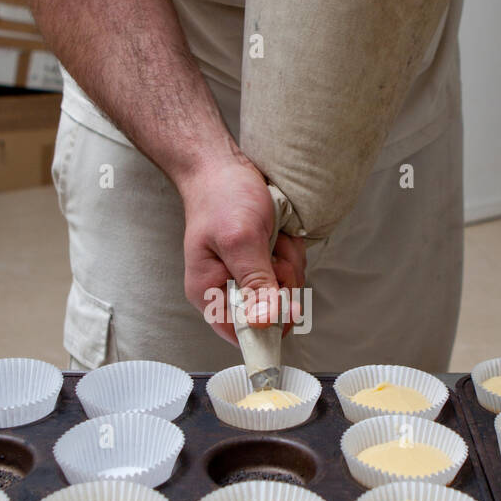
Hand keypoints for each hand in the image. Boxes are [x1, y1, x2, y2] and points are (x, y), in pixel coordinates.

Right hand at [179, 153, 305, 346]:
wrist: (221, 165)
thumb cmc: (221, 197)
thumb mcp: (241, 240)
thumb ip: (255, 284)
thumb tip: (264, 324)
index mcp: (209, 292)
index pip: (239, 335)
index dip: (267, 330)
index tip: (286, 308)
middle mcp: (227, 290)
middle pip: (271, 313)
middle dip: (282, 281)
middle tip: (274, 253)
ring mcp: (247, 276)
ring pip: (286, 290)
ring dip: (289, 262)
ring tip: (273, 236)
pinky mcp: (263, 263)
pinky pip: (290, 271)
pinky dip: (291, 251)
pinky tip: (279, 233)